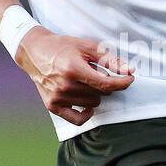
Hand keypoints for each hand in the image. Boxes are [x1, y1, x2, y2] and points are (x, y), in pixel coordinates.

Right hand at [16, 28, 133, 127]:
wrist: (35, 52)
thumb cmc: (63, 47)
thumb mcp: (87, 46)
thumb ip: (110, 59)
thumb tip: (130, 71)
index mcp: (74, 69)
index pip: (106, 84)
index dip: (122, 83)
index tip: (130, 79)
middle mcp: (65, 86)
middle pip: (101, 94)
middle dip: (103, 84)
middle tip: (94, 72)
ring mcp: (58, 98)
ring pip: (92, 104)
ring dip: (94, 94)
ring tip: (83, 80)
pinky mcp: (52, 106)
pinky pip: (77, 119)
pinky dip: (86, 113)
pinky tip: (87, 104)